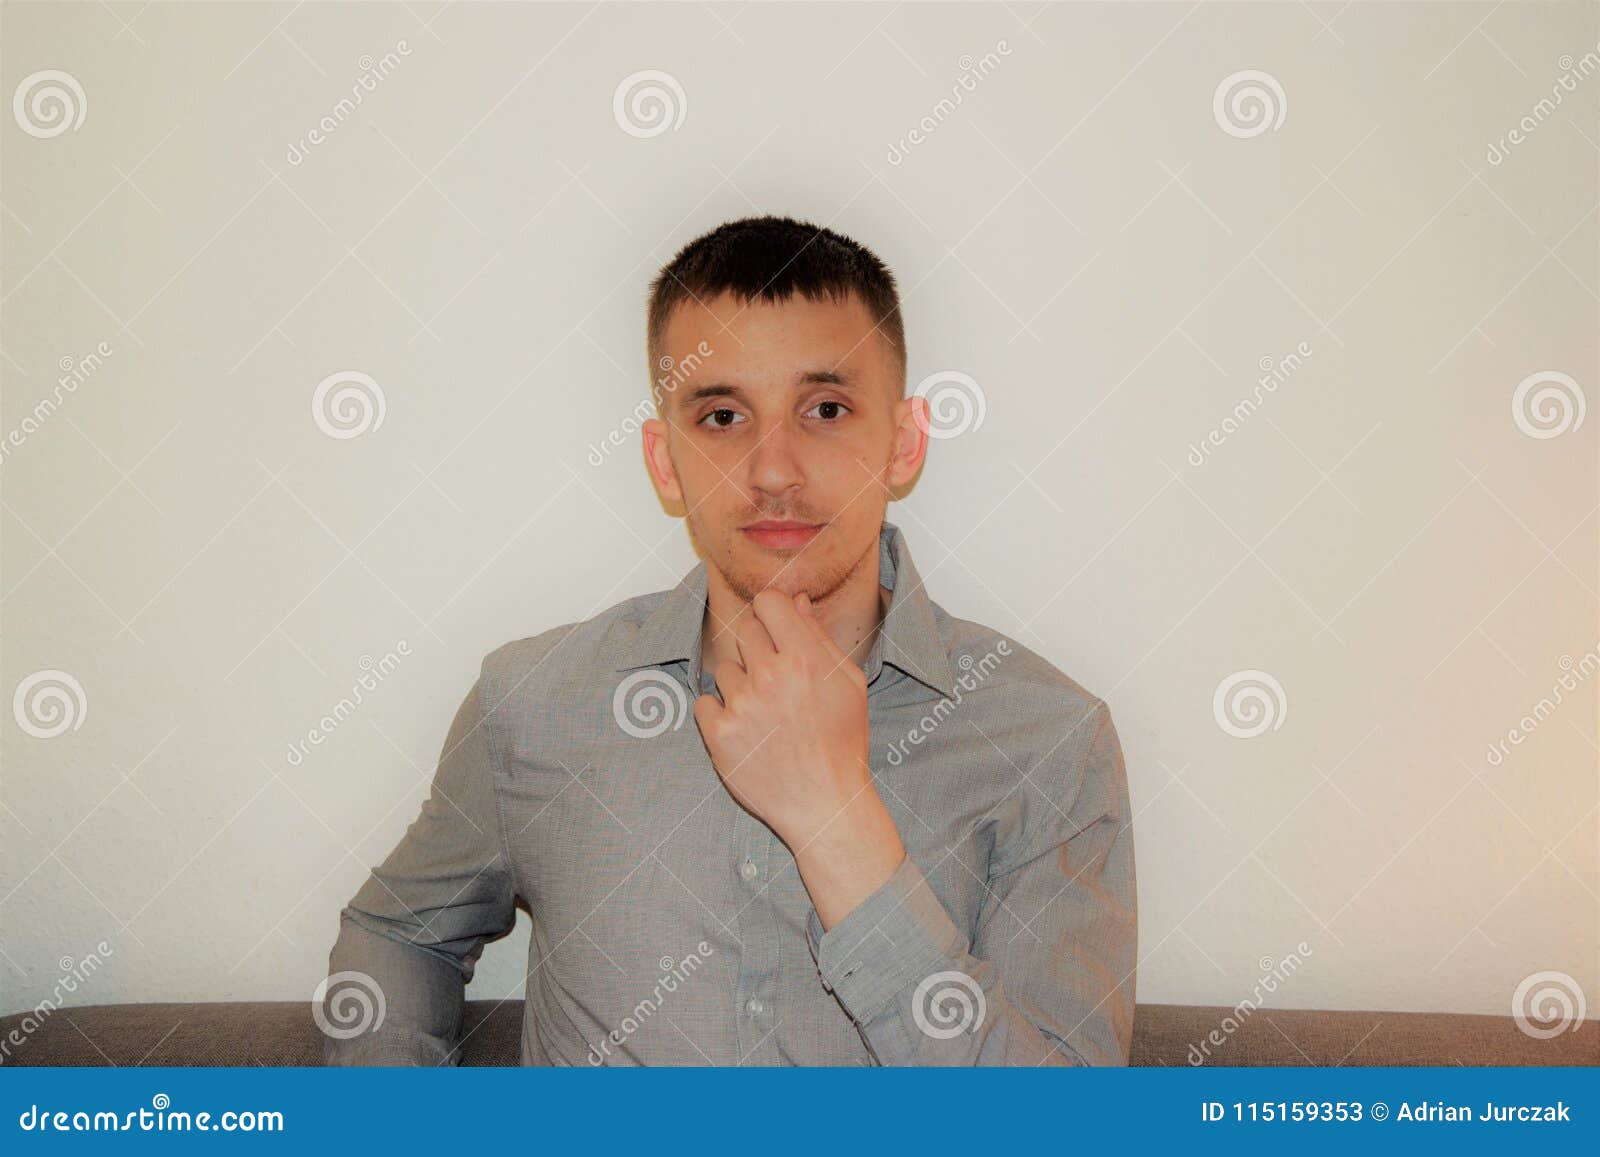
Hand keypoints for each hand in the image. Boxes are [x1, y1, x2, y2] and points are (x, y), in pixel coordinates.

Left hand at [694, 589, 904, 925]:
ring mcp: (741, 705)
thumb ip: (817, 637)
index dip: (773, 612)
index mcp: (806, 658)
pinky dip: (720, 714)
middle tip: (776, 681)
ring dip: (741, 686)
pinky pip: (705, 702)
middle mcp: (771, 676)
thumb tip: (794, 602)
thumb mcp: (846, 683)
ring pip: (725, 669)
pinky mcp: (719, 734)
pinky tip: (746, 730)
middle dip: (759, 650)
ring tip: (765, 714)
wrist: (824, 802)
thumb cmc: (841, 741)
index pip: (768, 602)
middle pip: (745, 631)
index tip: (776, 629)